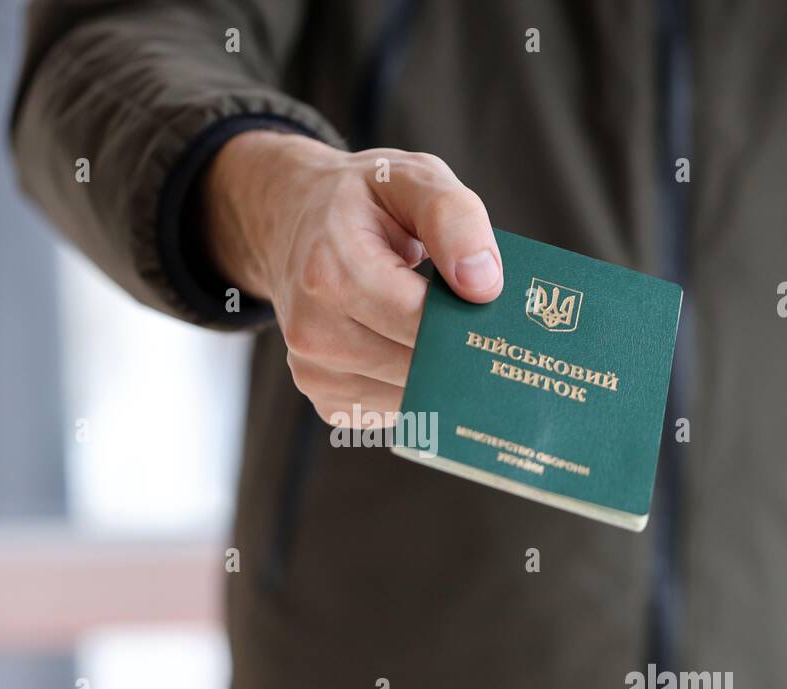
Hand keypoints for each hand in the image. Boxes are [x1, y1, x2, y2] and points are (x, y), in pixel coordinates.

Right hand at [202, 130, 502, 423]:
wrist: (293, 220)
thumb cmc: (360, 200)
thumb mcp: (409, 178)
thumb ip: (453, 218)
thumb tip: (484, 287)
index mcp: (330, 273)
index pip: (421, 323)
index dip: (467, 317)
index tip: (493, 303)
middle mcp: (313, 332)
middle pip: (420, 367)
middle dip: (458, 348)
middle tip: (479, 319)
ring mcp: (315, 373)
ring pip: (414, 397)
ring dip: (439, 369)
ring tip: (435, 325)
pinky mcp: (327, 401)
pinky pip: (397, 411)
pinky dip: (415, 385)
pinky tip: (408, 347)